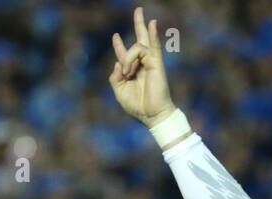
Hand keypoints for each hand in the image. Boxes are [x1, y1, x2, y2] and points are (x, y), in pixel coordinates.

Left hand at [109, 7, 176, 127]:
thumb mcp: (120, 92)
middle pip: (140, 39)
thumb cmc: (138, 107)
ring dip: (127, 58)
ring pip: (137, 46)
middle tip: (138, 9)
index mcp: (132, 71)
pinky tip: (148, 31)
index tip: (115, 36)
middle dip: (138, 24)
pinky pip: (149, 47)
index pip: (125, 53)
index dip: (119, 45)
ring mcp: (150, 62)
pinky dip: (138, 49)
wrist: (153, 115)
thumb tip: (118, 63)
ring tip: (127, 73)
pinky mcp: (156, 63)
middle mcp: (142, 64)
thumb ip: (115, 77)